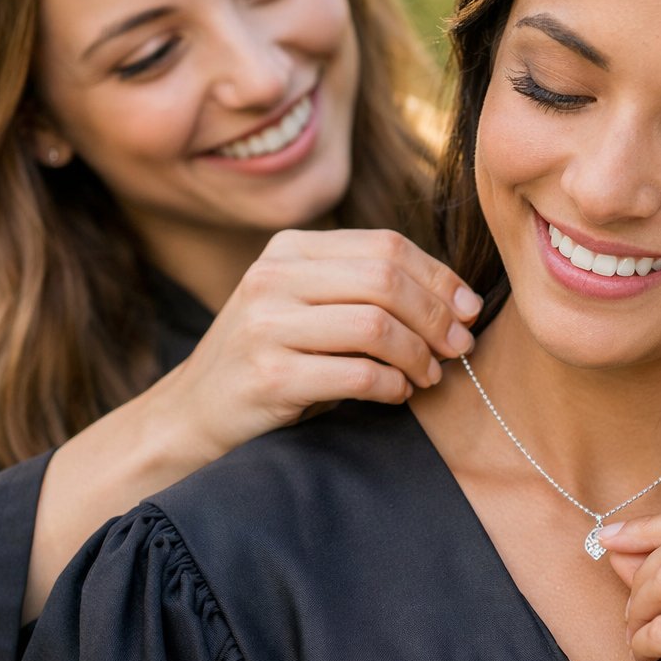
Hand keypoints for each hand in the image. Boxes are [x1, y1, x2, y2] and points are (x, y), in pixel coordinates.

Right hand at [147, 229, 480, 462]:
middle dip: (436, 316)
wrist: (192, 414)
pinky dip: (391, 385)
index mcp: (289, 250)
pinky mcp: (268, 377)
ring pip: (376, 325)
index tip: (468, 309)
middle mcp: (273, 278)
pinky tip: (398, 393)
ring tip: (430, 375)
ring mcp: (266, 326)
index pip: (385, 246)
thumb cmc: (269, 359)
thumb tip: (456, 299)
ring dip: (418, 354)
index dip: (438, 277)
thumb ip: (361, 289)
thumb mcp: (304, 305)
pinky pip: (356, 374)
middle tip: (459, 347)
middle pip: (386, 280)